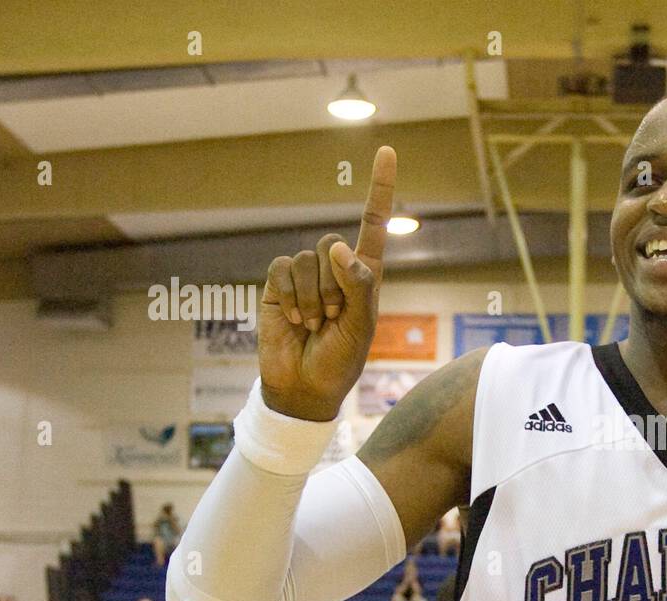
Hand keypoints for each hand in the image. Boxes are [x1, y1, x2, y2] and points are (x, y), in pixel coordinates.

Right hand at [258, 147, 396, 420]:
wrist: (304, 386)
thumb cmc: (341, 360)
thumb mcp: (361, 326)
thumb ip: (358, 285)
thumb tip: (337, 245)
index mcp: (365, 276)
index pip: (373, 225)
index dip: (380, 189)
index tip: (388, 150)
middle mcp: (334, 269)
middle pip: (331, 243)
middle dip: (332, 284)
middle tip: (333, 318)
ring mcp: (305, 276)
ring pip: (307, 259)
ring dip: (312, 296)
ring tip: (315, 324)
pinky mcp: (278, 284)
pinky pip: (282, 268)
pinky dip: (291, 295)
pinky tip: (296, 321)